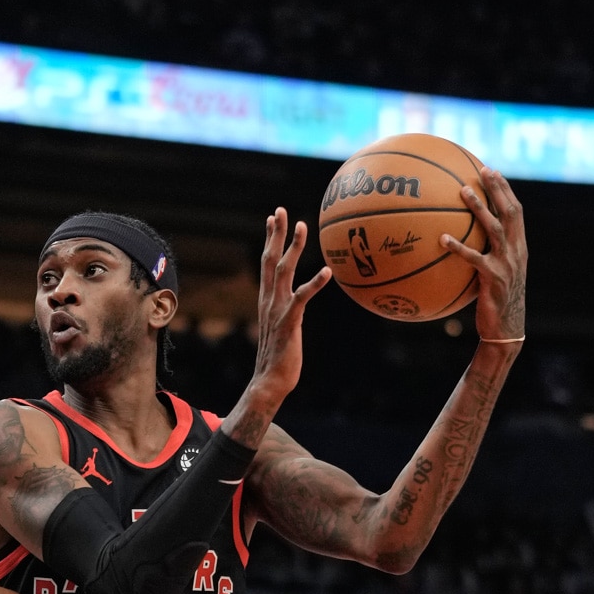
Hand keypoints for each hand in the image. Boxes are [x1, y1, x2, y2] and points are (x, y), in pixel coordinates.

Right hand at [228, 210, 330, 442]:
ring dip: (293, 248)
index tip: (272, 219)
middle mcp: (269, 302)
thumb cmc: (280, 361)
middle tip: (280, 210)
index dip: (270, 240)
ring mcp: (277, 311)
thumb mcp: (285, 330)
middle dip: (275, 234)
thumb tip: (299, 305)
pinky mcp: (289, 323)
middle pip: (271, 260)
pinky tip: (326, 272)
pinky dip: (314, 284)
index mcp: (268, 301)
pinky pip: (302, 298)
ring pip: (284, 272)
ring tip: (302, 227)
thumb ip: (290, 313)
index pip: (267, 264)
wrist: (269, 383)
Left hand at [441, 167, 526, 341]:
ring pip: (495, 229)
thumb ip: (489, 255)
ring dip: (479, 208)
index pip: (516, 211)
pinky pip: (473, 259)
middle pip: (510, 212)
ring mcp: (507, 264)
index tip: (492, 171)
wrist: (506, 329)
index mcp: (519, 247)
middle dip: (498, 188)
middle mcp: (517, 252)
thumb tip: (464, 240)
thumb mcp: (497, 275)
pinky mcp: (493, 279)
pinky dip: (458, 247)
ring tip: (463, 192)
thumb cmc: (497, 303)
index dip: (505, 189)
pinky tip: (442, 238)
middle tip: (482, 169)